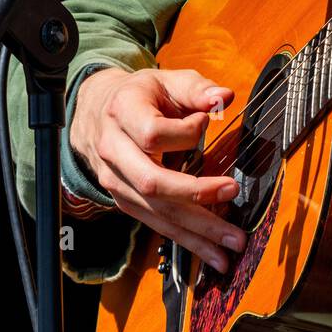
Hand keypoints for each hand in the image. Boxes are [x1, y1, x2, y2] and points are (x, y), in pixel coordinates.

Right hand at [71, 66, 247, 273]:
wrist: (98, 112)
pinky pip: (155, 223)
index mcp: (123, 114)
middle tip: (233, 196)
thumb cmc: (141, 95)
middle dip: (195, 195)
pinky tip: (209, 252)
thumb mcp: (167, 80)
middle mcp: (114, 151)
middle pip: (152, 182)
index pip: (152, 133)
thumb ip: (196, 88)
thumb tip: (225, 97)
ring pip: (155, 212)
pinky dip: (184, 239)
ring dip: (195, 233)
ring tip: (228, 248)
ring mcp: (116, 181)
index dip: (185, 132)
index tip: (206, 122)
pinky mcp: (124, 201)